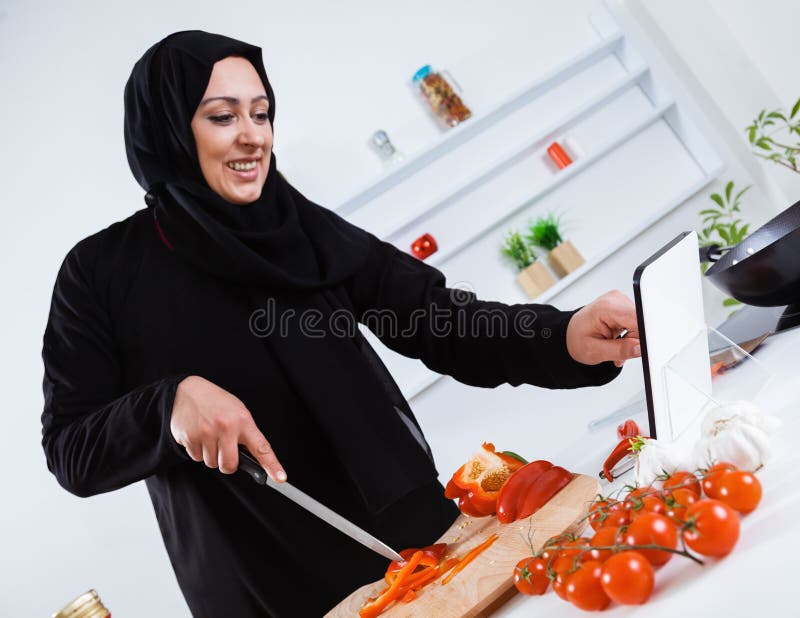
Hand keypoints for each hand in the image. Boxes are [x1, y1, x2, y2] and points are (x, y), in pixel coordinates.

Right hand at [170, 375, 286, 481]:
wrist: (186, 391)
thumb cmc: (215, 402)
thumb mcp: (237, 411)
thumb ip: (245, 433)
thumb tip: (252, 457)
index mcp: (242, 420)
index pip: (261, 447)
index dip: (272, 465)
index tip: (280, 477)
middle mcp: (225, 427)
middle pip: (229, 465)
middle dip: (227, 463)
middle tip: (225, 449)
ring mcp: (206, 433)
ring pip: (212, 463)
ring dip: (211, 455)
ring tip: (210, 436)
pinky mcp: (189, 438)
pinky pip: (196, 458)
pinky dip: (198, 451)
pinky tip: (198, 436)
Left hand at [566, 290, 640, 367]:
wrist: (570, 334)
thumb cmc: (576, 339)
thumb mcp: (594, 351)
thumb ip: (619, 350)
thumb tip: (639, 348)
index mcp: (605, 307)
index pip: (637, 318)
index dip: (643, 335)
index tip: (641, 349)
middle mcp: (615, 300)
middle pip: (641, 322)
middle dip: (634, 341)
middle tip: (619, 352)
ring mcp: (620, 301)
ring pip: (641, 324)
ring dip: (631, 340)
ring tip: (614, 345)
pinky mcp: (624, 306)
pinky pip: (637, 323)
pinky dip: (630, 335)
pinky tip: (618, 339)